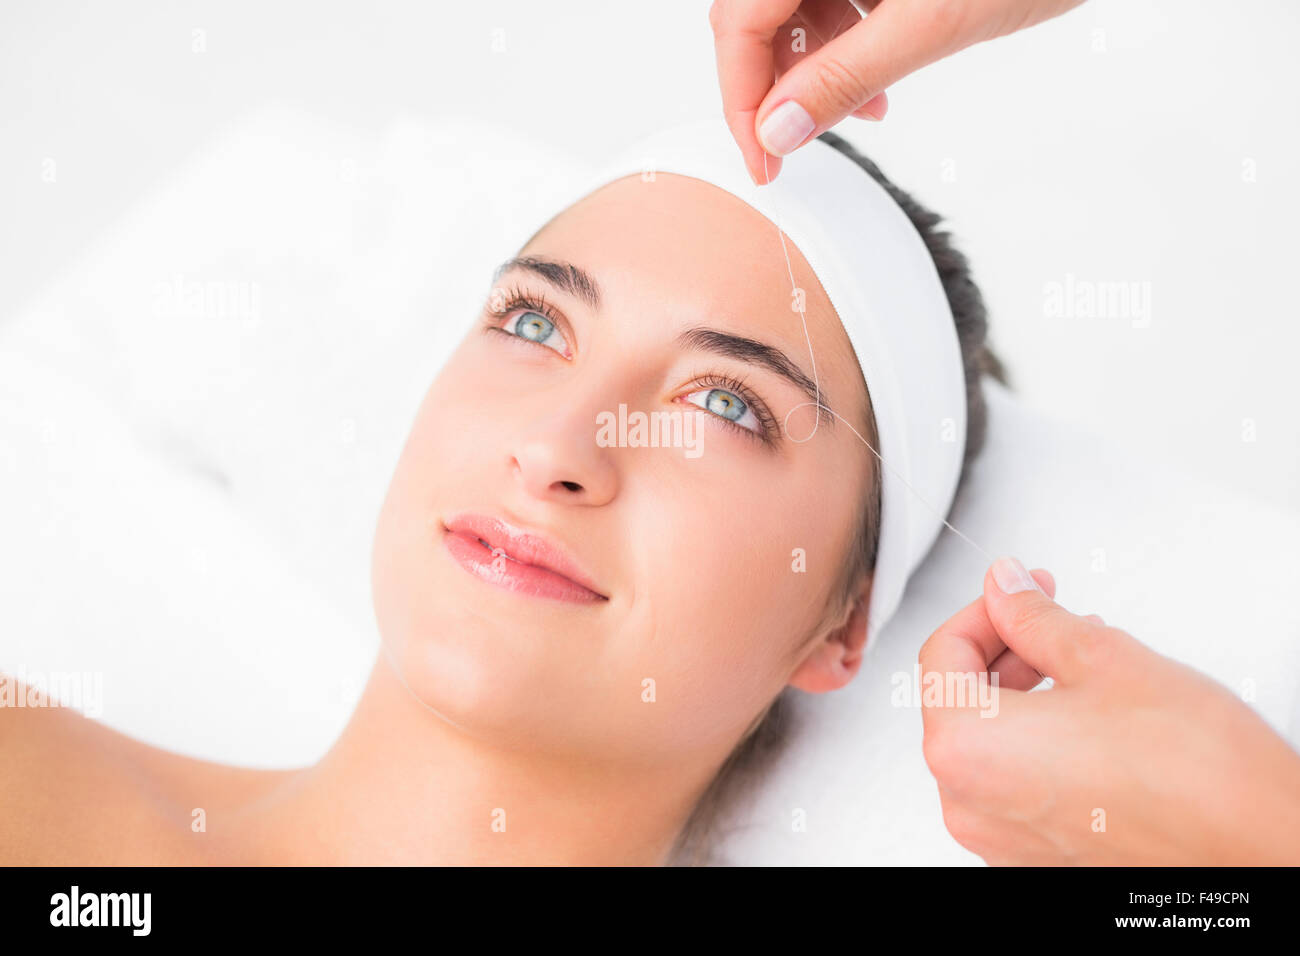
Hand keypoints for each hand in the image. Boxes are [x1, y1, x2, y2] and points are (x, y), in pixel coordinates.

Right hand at [709, 0, 1088, 183]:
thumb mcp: (933, 22)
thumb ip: (845, 76)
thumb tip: (779, 131)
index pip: (738, 21)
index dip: (740, 97)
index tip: (761, 158)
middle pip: (755, 16)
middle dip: (774, 86)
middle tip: (796, 146)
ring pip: (792, 11)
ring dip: (813, 71)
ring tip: (863, 111)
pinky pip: (833, 0)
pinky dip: (845, 46)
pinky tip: (877, 80)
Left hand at [917, 556, 1299, 864]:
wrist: (1260, 849)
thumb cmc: (1196, 774)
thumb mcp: (1103, 656)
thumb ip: (1034, 615)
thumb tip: (1005, 586)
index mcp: (966, 749)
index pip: (941, 655)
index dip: (983, 610)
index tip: (1016, 593)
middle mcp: (970, 802)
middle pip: (959, 699)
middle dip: (1005, 649)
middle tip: (1049, 617)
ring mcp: (1001, 838)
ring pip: (989, 741)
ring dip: (1024, 692)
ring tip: (1082, 665)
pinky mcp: (1037, 856)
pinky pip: (1015, 782)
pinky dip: (1039, 741)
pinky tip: (1088, 718)